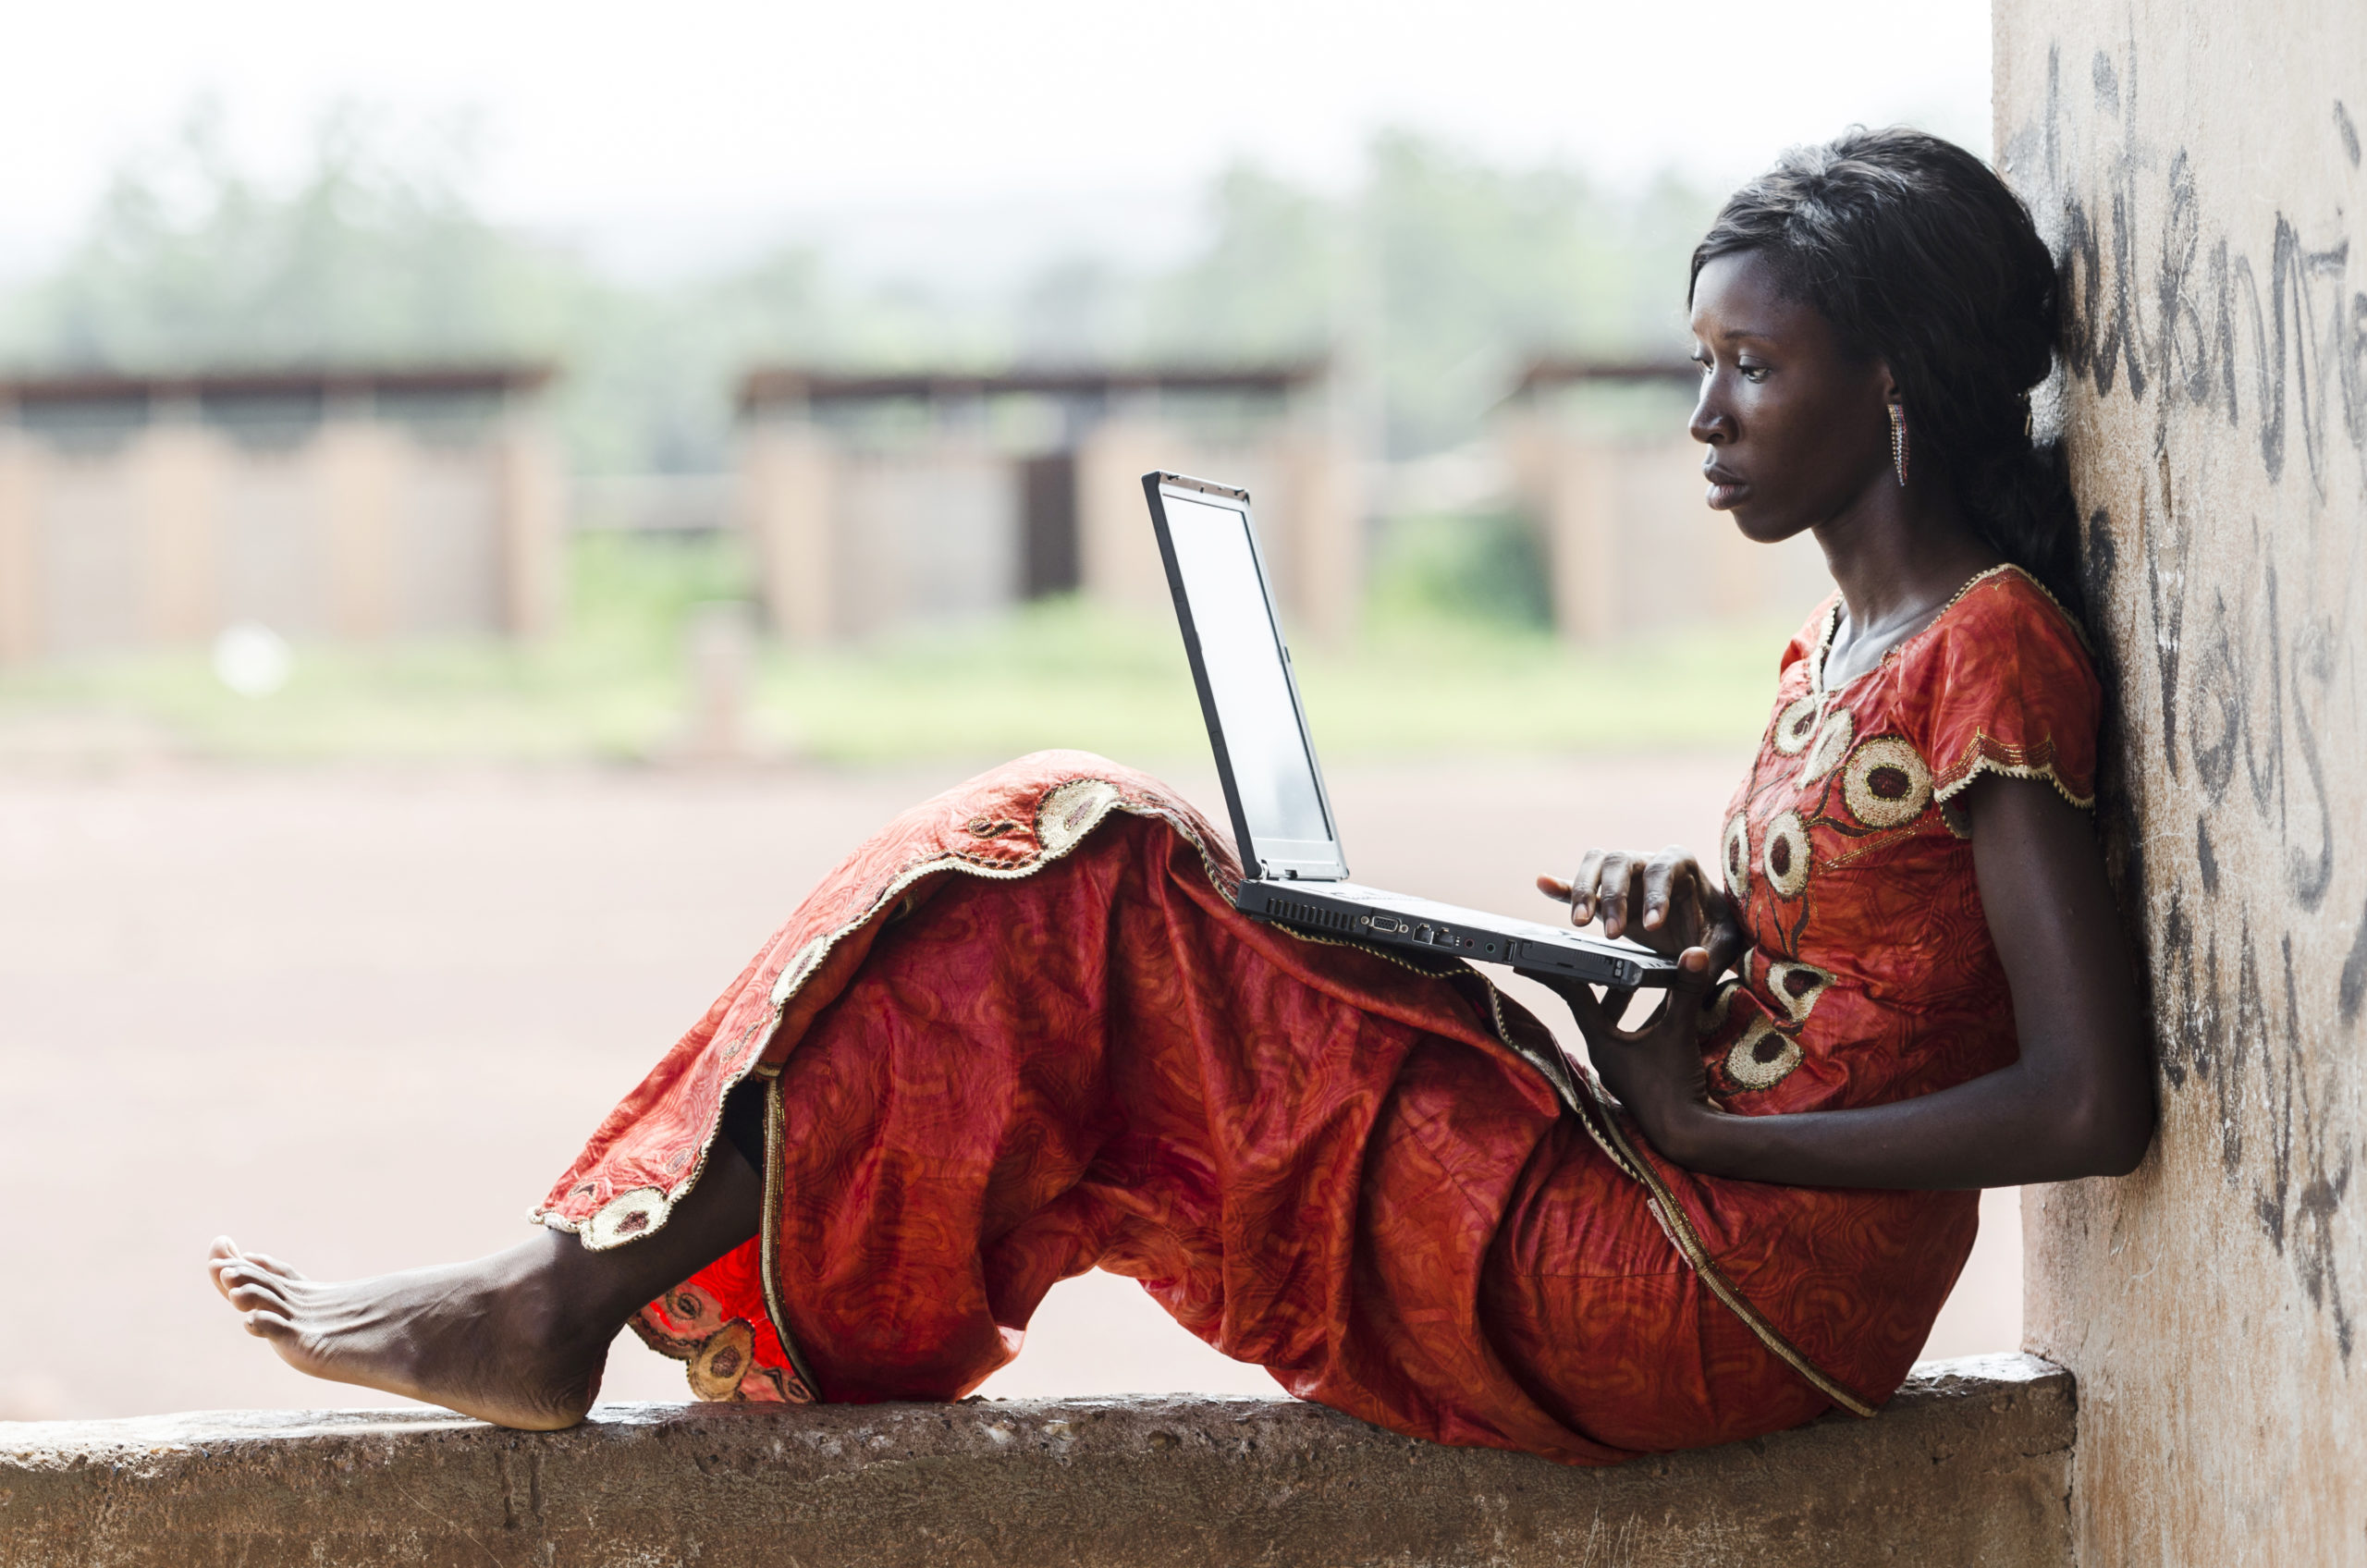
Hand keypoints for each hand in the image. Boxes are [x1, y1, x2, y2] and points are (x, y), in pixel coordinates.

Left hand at [1527, 948, 1723, 1162]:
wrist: (1687, 1136)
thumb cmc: (1673, 1085)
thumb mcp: (1679, 1031)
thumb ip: (1685, 990)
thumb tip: (1696, 952)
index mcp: (1601, 1043)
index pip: (1572, 996)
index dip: (1553, 971)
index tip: (1528, 955)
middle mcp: (1604, 1055)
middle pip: (1592, 1007)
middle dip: (1593, 981)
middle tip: (1587, 955)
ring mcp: (1619, 1068)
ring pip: (1612, 1024)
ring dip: (1620, 1000)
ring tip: (1630, 977)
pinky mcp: (1637, 1077)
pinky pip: (1629, 1038)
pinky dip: (1637, 1020)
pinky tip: (1656, 1010)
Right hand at [1536, 845, 1741, 969]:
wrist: (1701, 932)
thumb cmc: (1715, 932)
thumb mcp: (1724, 944)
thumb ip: (1712, 954)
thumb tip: (1693, 957)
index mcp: (1680, 864)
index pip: (1664, 870)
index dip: (1656, 895)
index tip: (1652, 927)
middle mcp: (1648, 862)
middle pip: (1623, 861)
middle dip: (1615, 896)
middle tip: (1612, 935)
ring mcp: (1622, 875)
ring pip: (1596, 863)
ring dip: (1586, 891)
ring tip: (1580, 924)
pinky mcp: (1603, 893)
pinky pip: (1576, 882)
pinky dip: (1560, 885)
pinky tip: (1543, 884)